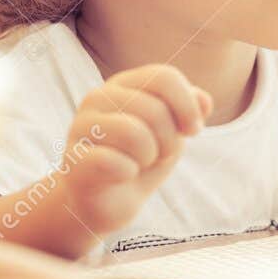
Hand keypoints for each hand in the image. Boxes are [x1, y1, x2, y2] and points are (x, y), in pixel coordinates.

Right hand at [55, 65, 211, 237]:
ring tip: (141, 163)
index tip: (193, 130)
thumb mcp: (174, 129)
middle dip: (170, 139)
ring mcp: (80, 127)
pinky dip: (129, 173)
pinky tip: (122, 175)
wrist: (111, 201)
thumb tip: (204, 101)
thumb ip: (190, 108)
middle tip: (159, 154)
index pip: (164, 77)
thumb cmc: (143, 158)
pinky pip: (114, 162)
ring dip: (149, 156)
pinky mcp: (73, 160)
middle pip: (154, 109)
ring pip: (134, 133)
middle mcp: (97, 98)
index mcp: (123, 84)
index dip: (187, 106)